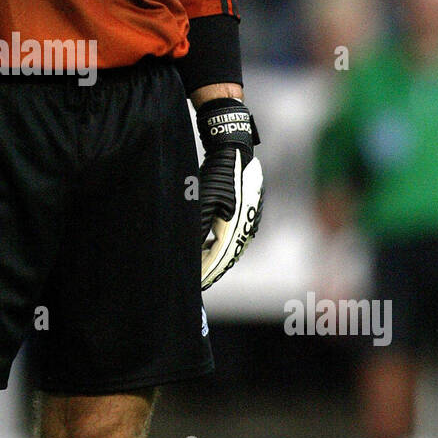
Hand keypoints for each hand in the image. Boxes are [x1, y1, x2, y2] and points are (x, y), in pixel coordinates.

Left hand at [195, 97, 263, 288]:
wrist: (235, 152)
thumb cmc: (217, 174)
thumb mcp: (203, 201)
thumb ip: (197, 228)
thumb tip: (189, 251)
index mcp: (236, 227)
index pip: (218, 258)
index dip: (204, 272)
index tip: (192, 284)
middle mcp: (246, 228)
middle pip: (225, 256)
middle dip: (209, 270)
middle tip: (193, 283)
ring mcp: (249, 222)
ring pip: (229, 248)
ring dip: (214, 259)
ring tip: (198, 271)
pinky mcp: (247, 216)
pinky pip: (232, 238)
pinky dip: (219, 247)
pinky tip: (207, 251)